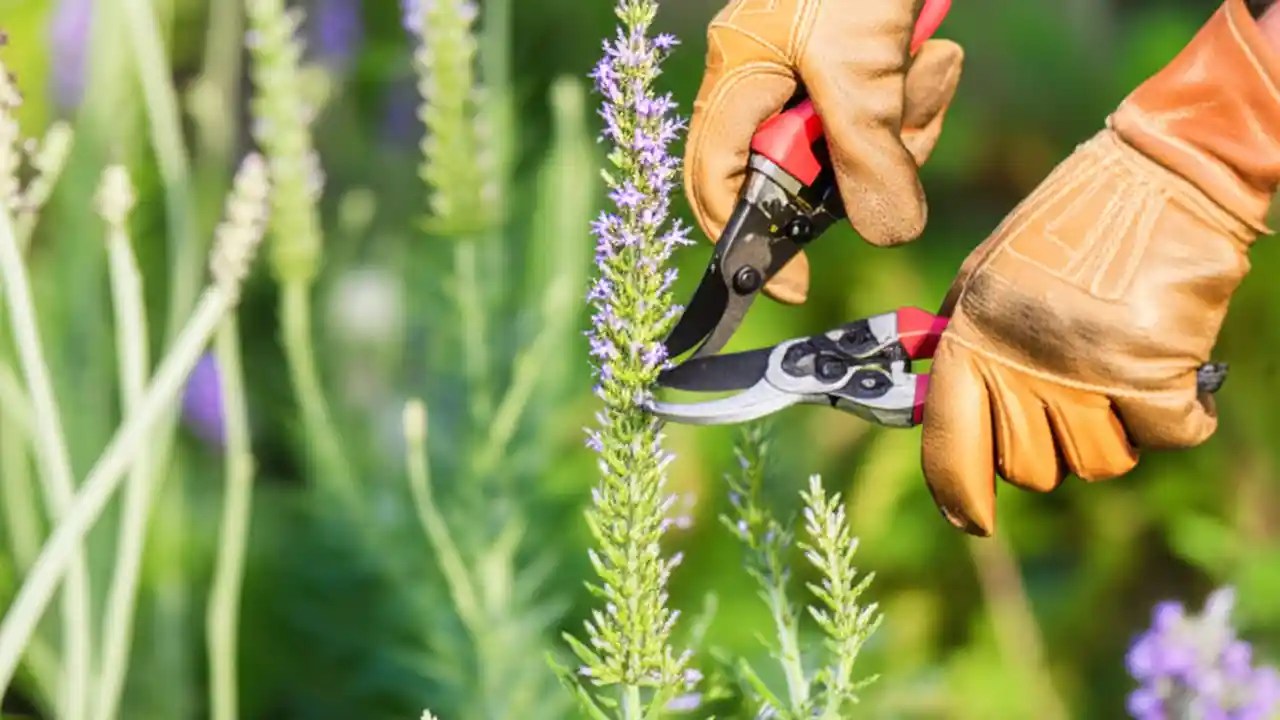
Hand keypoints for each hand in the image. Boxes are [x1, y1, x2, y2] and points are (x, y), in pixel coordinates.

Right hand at [683, 0, 963, 303]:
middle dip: (861, 167)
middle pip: (802, 172)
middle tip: (897, 141)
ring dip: (903, 122)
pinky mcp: (857, 61)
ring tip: (923, 69)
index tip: (791, 288)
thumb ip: (867, 156)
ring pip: (854, 145)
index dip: (749, 243)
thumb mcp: (860, 69)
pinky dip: (916, 96)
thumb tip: (886, 236)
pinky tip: (930, 57)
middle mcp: (766, 80)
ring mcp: (814, 72)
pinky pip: (884, 111)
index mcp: (736, 79)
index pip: (719, 183)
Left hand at [920, 0, 1279, 535]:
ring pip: (1100, 462)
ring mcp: (1091, 376)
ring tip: (1116, 365)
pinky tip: (1169, 368)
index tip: (971, 519)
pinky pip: (1167, 436)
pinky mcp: (1158, 376)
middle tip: (1071, 393)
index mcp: (973, 341)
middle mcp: (1024, 366)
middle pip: (1032, 470)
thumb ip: (960, 340)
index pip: (950, 446)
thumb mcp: (984, 272)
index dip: (958, 495)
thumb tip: (937, 400)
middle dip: (1050, 446)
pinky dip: (1177, 413)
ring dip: (1113, 428)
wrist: (1161, 177)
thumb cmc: (1068, 223)